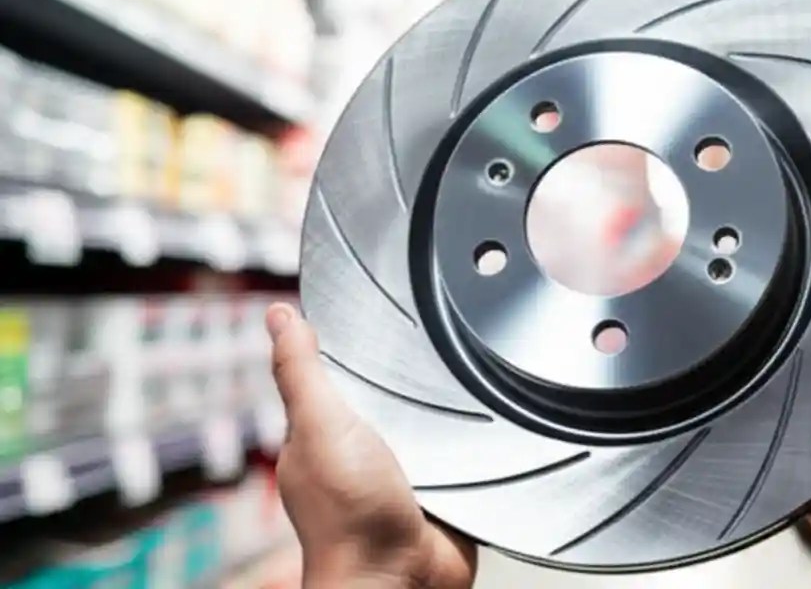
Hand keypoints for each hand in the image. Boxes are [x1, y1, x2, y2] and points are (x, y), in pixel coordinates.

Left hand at [266, 303, 476, 587]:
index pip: (344, 367)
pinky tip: (483, 420)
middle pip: (394, 389)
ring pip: (432, 417)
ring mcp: (406, 469)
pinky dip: (472, 439)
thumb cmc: (348, 518)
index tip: (389, 298)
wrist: (402, 581)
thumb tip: (278, 315)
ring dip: (449, 405)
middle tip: (443, 335)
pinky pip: (463, 449)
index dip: (360, 336)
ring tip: (471, 374)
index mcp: (325, 430)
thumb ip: (301, 373)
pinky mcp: (445, 486)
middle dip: (415, 369)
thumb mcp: (320, 428)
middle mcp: (364, 448)